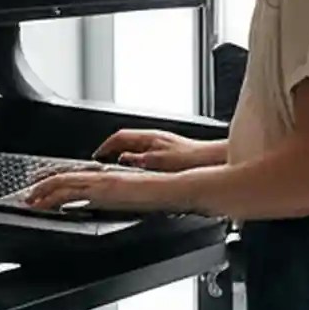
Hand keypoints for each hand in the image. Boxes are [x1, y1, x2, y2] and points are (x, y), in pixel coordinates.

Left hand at [26, 169, 189, 212]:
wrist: (171, 188)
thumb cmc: (159, 193)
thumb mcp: (131, 197)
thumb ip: (115, 199)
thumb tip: (103, 205)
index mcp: (107, 177)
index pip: (76, 176)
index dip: (57, 180)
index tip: (43, 188)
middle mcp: (100, 176)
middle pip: (64, 176)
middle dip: (42, 185)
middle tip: (27, 193)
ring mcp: (99, 181)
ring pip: (61, 181)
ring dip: (41, 191)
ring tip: (28, 199)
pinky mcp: (100, 189)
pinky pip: (68, 190)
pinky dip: (51, 196)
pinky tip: (41, 203)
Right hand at [94, 130, 223, 172]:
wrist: (209, 160)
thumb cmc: (189, 158)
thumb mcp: (157, 162)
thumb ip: (137, 160)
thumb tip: (122, 159)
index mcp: (149, 138)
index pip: (119, 137)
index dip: (105, 147)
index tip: (98, 156)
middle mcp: (155, 138)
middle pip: (126, 140)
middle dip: (114, 150)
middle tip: (105, 161)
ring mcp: (163, 144)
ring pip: (137, 147)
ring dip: (127, 155)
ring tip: (122, 167)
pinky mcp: (170, 152)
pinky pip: (147, 153)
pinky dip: (139, 161)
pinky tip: (143, 172)